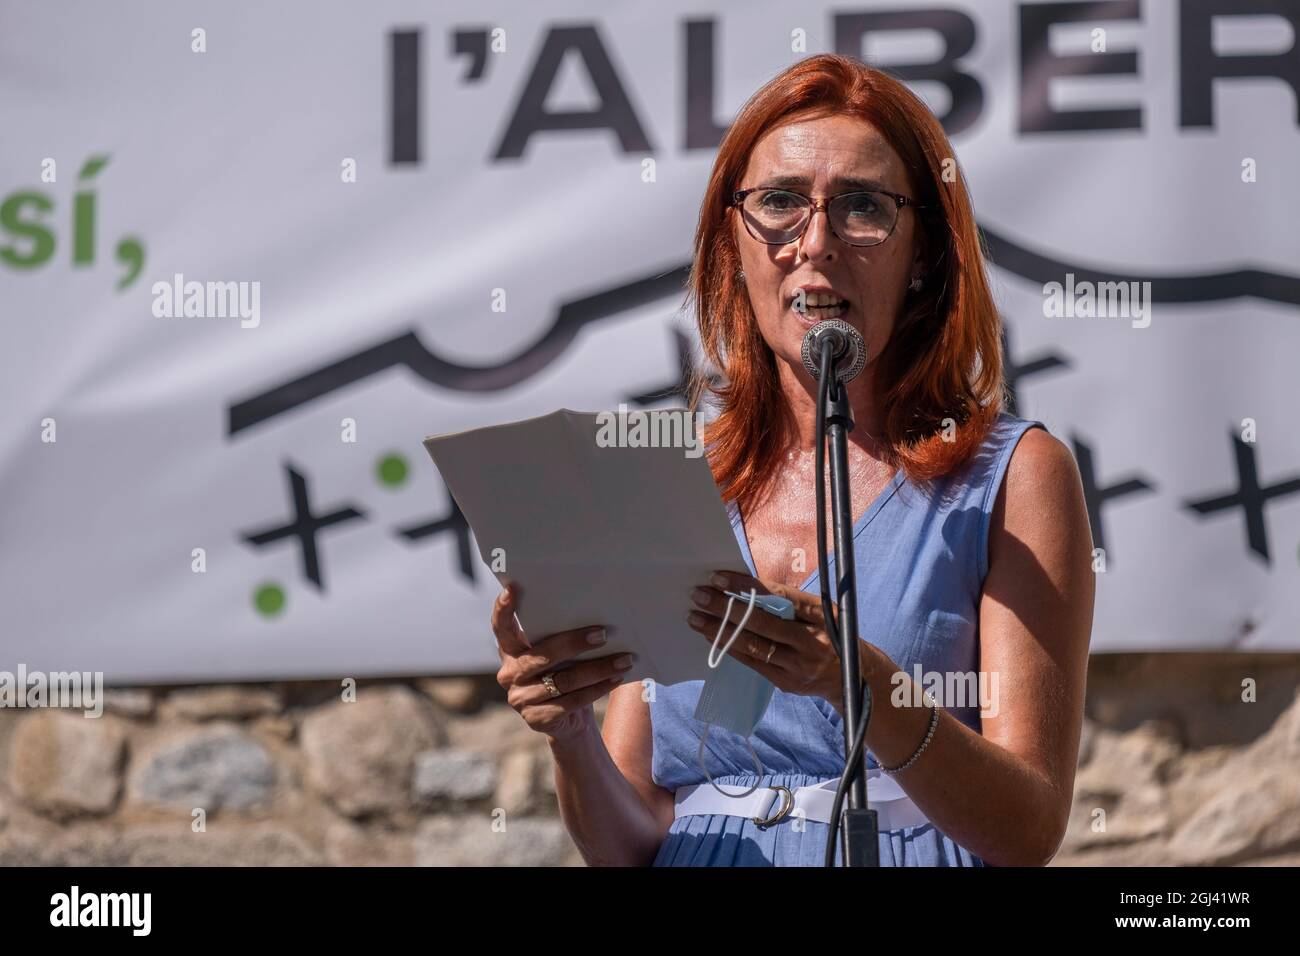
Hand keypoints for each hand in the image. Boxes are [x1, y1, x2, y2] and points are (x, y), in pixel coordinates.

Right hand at [491, 583, 635, 742]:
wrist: (568, 719)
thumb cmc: (565, 673)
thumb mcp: (559, 653)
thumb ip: (560, 636)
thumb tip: (596, 614)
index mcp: (510, 650)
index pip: (501, 627)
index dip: (503, 608)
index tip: (513, 588)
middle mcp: (509, 673)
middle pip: (543, 655)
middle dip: (575, 643)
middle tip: (603, 633)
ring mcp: (520, 699)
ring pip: (563, 680)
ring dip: (598, 669)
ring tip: (624, 659)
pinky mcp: (536, 719)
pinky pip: (572, 701)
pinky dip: (597, 689)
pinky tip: (616, 679)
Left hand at [686, 570, 861, 714]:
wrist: (851, 677)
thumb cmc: (829, 633)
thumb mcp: (821, 612)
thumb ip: (790, 601)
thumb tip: (745, 585)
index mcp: (820, 614)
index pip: (778, 595)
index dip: (746, 586)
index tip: (718, 577)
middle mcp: (811, 640)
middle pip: (761, 622)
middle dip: (725, 607)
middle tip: (699, 595)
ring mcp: (798, 664)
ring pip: (753, 645)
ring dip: (720, 630)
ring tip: (696, 617)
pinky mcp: (786, 682)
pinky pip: (752, 663)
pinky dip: (730, 648)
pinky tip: (712, 637)